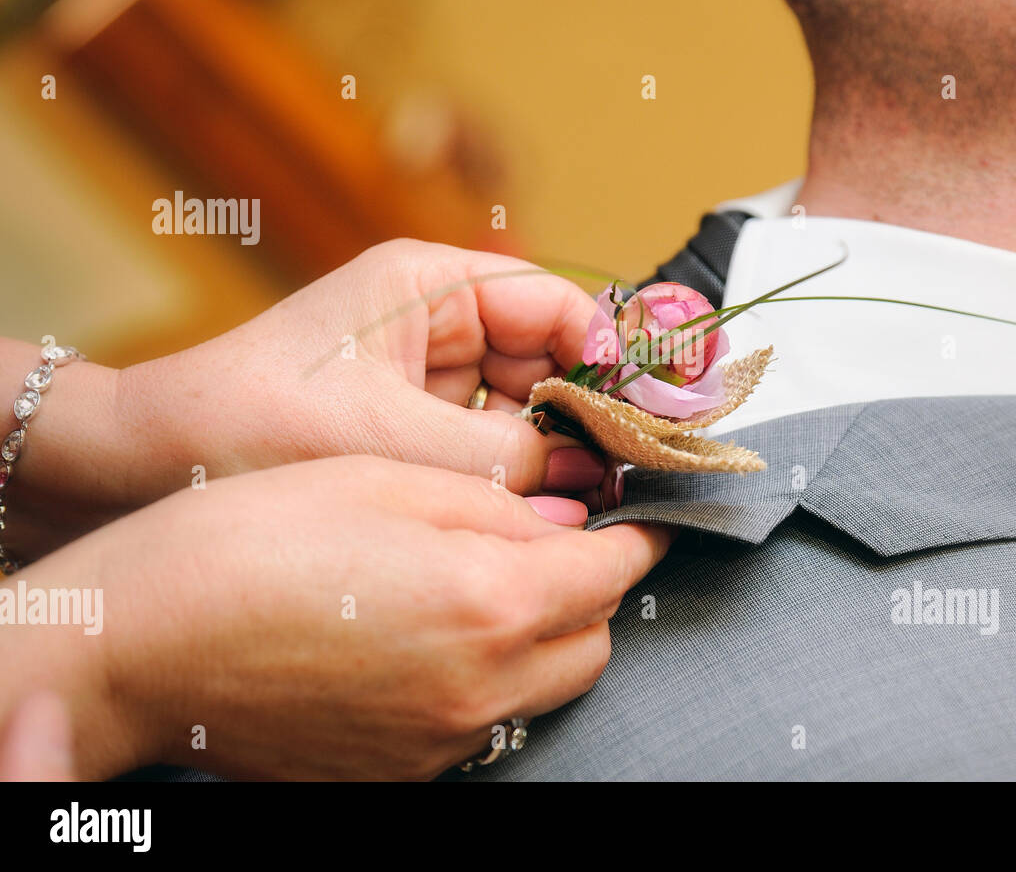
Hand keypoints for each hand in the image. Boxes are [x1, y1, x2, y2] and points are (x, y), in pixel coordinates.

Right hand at [10, 456, 669, 779]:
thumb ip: (498, 508)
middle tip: (553, 546)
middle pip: (591, 642)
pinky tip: (432, 639)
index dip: (634, 539)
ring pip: (544, 690)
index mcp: (488, 603)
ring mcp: (439, 741)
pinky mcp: (400, 770)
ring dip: (543, 640)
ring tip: (486, 589)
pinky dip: (487, 681)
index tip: (640, 521)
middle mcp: (478, 688)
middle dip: (589, 591)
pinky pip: (483, 724)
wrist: (141, 642)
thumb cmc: (252, 539)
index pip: (611, 574)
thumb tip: (567, 523)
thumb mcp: (389, 480)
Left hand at [124, 239, 607, 497]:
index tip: (650, 415)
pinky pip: (491, 447)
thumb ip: (503, 461)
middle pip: (553, 359)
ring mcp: (427, 376)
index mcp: (431, 285)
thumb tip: (590, 490)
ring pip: (528, 410)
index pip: (556, 305)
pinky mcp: (414, 426)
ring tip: (587, 503)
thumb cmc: (246, 423)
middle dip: (587, 416)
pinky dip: (518, 478)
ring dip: (555, 455)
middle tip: (626, 477)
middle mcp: (437, 322)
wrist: (145, 466)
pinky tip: (538, 512)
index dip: (612, 357)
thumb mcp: (389, 437)